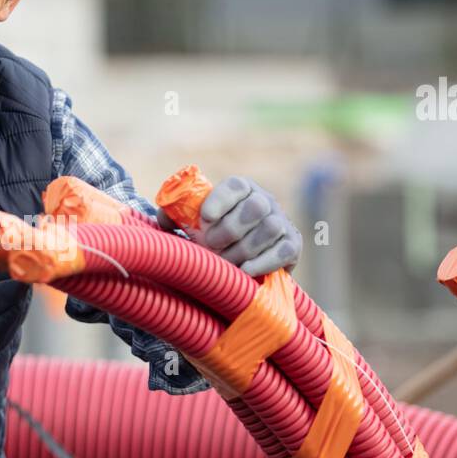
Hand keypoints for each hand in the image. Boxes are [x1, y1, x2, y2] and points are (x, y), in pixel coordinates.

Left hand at [158, 175, 301, 276]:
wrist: (242, 260)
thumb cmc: (211, 237)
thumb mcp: (192, 225)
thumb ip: (175, 217)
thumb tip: (164, 217)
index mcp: (241, 190)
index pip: (236, 186)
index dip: (221, 200)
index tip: (204, 218)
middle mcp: (265, 201)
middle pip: (255, 207)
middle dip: (230, 229)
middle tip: (211, 245)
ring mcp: (282, 222)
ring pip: (270, 228)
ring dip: (243, 248)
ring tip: (225, 262)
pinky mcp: (292, 245)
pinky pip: (284, 250)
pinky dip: (263, 262)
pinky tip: (244, 271)